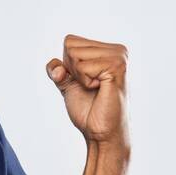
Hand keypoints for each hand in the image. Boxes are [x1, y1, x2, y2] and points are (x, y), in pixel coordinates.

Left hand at [45, 34, 129, 149]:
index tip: (84, 82)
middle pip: (70, 45)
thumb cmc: (89, 110)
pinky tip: (100, 90)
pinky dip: (85, 82)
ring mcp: (118, 57)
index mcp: (108, 50)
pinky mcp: (116, 67)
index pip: (70, 41)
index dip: (68, 64)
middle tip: (91, 87)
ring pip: (74, 54)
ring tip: (97, 89)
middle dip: (72, 70)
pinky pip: (82, 67)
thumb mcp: (67, 85)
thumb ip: (57, 70)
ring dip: (79, 77)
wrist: (100, 133)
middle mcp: (117, 50)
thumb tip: (57, 67)